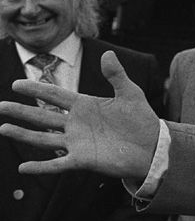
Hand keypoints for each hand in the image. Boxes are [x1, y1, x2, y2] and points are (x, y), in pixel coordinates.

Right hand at [0, 51, 158, 178]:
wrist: (152, 146)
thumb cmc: (141, 119)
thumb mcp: (130, 93)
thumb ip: (116, 75)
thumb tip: (107, 53)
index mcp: (85, 106)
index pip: (55, 96)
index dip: (36, 90)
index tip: (16, 84)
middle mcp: (76, 124)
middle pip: (43, 116)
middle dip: (21, 111)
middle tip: (0, 106)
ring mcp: (77, 143)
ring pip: (44, 139)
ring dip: (24, 134)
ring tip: (3, 128)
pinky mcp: (83, 160)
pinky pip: (57, 164)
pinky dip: (41, 166)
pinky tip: (23, 167)